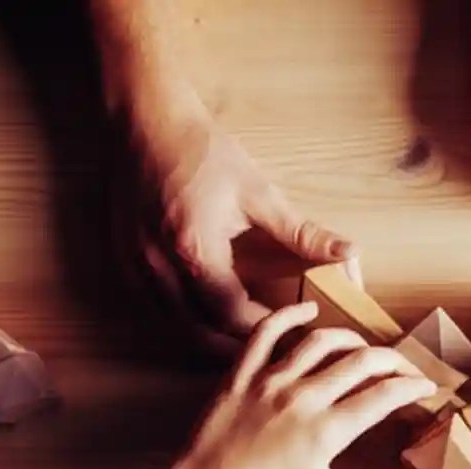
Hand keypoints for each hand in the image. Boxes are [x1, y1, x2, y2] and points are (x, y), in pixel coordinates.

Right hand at [126, 96, 359, 352]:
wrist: (146, 121)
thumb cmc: (203, 152)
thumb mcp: (259, 192)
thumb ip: (302, 233)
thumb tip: (348, 253)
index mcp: (194, 250)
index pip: (232, 315)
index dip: (264, 328)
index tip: (292, 328)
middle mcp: (158, 267)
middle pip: (200, 332)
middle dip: (238, 345)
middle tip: (273, 343)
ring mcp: (134, 267)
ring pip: (174, 327)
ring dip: (209, 337)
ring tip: (246, 334)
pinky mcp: (123, 262)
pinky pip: (154, 309)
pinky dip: (184, 318)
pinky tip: (208, 311)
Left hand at [149, 305, 435, 468]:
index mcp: (328, 430)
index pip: (386, 395)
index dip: (413, 387)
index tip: (426, 388)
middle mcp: (303, 398)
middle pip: (363, 362)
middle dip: (393, 361)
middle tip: (403, 369)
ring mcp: (270, 382)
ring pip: (322, 341)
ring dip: (351, 339)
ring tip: (364, 348)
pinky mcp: (240, 374)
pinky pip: (266, 332)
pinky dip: (290, 315)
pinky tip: (309, 310)